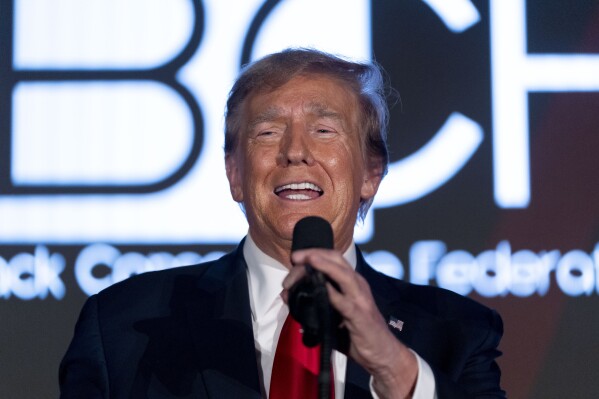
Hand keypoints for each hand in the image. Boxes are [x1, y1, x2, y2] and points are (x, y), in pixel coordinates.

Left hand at [282, 248, 417, 398]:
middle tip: (295, 257)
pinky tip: (320, 288)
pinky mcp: (360, 315)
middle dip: (314, 254)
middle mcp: (357, 285)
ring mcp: (360, 298)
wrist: (383, 354)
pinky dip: (332, 293)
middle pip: (336, 260)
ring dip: (323, 266)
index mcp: (351, 283)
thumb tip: (286, 294)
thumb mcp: (331, 316)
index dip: (313, 255)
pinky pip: (345, 302)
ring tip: (308, 260)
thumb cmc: (356, 335)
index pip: (332, 260)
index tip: (294, 259)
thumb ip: (310, 304)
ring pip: (343, 274)